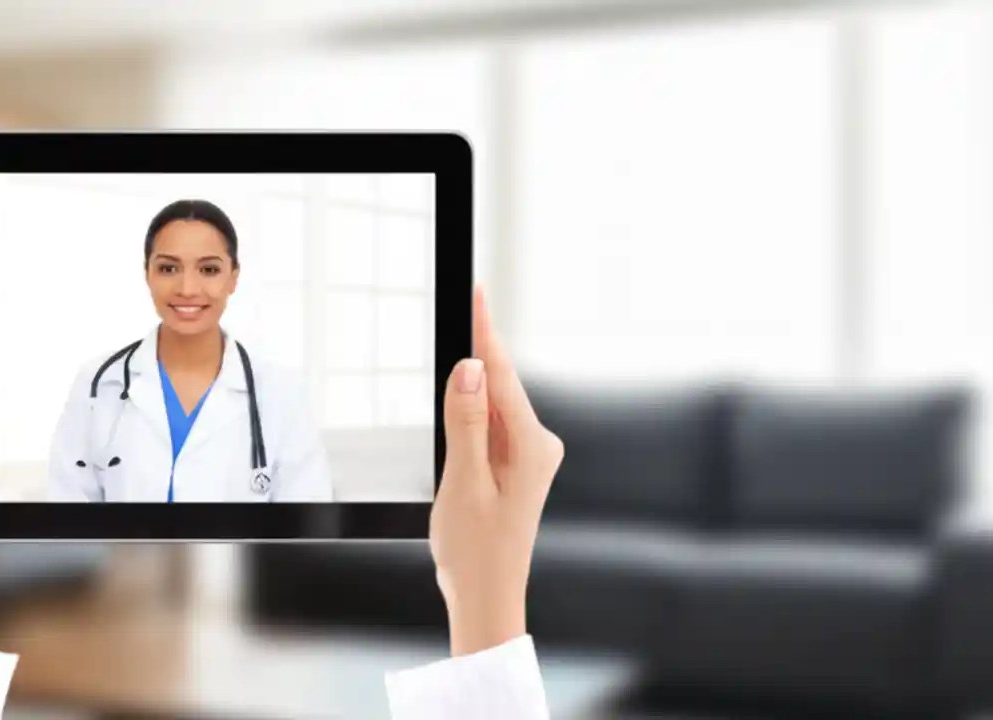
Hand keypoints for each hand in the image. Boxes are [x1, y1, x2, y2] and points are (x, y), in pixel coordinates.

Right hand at [431, 287, 563, 655]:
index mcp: (532, 447)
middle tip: (461, 304)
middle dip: (475, 352)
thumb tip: (472, 368)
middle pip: (500, 384)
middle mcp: (539, 445)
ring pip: (494, 404)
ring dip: (470, 386)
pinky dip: (471, 411)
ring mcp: (530, 455)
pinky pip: (492, 424)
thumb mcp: (463, 481)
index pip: (503, 375)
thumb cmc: (475, 550)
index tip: (477, 293)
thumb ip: (467, 421)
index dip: (485, 331)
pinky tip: (458, 406)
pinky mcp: (516, 465)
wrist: (485, 595)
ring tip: (453, 356)